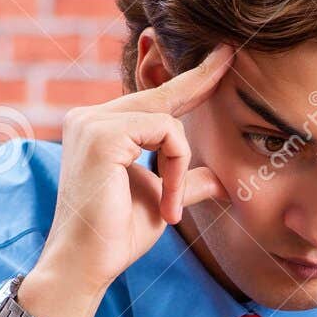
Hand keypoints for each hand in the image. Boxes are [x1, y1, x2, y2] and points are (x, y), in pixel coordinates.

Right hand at [35, 43, 232, 303]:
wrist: (87, 263)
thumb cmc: (117, 235)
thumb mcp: (160, 199)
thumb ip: (185, 180)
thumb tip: (220, 178)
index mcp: (99, 127)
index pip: (153, 99)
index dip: (189, 80)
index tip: (221, 58)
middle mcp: (89, 116)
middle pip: (161, 94)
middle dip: (200, 80)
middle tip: (229, 53)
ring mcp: (92, 122)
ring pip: (167, 119)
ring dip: (179, 166)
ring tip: (170, 208)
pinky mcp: (102, 134)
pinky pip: (165, 133)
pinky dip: (175, 169)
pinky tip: (165, 204)